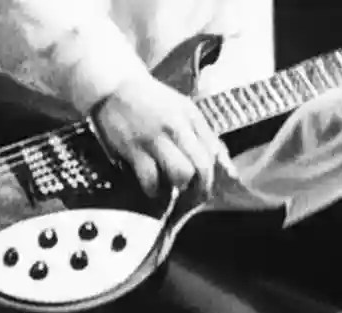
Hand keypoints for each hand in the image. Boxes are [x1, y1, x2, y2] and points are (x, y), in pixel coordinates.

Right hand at [91, 73, 236, 198]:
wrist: (114, 86)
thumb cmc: (152, 101)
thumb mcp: (183, 110)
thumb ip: (204, 136)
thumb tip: (227, 168)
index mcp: (192, 117)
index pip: (215, 152)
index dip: (216, 176)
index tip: (209, 187)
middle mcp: (177, 127)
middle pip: (202, 167)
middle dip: (201, 188)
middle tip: (193, 197)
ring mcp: (155, 138)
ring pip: (180, 174)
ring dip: (179, 189)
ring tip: (172, 190)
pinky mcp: (133, 149)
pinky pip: (150, 178)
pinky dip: (154, 189)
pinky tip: (152, 187)